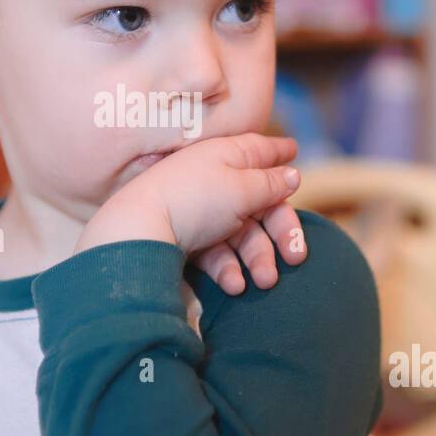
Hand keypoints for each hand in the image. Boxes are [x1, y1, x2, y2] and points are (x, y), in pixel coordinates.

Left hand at [75, 133, 307, 294]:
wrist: (139, 232)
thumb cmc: (195, 200)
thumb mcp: (242, 188)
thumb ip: (271, 183)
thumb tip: (293, 173)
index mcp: (226, 156)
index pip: (258, 149)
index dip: (278, 151)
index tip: (293, 150)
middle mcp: (214, 180)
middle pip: (260, 203)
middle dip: (281, 232)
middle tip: (296, 257)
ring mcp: (201, 211)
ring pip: (242, 234)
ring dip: (258, 259)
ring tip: (265, 282)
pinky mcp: (187, 240)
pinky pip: (216, 252)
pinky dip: (227, 269)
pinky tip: (233, 286)